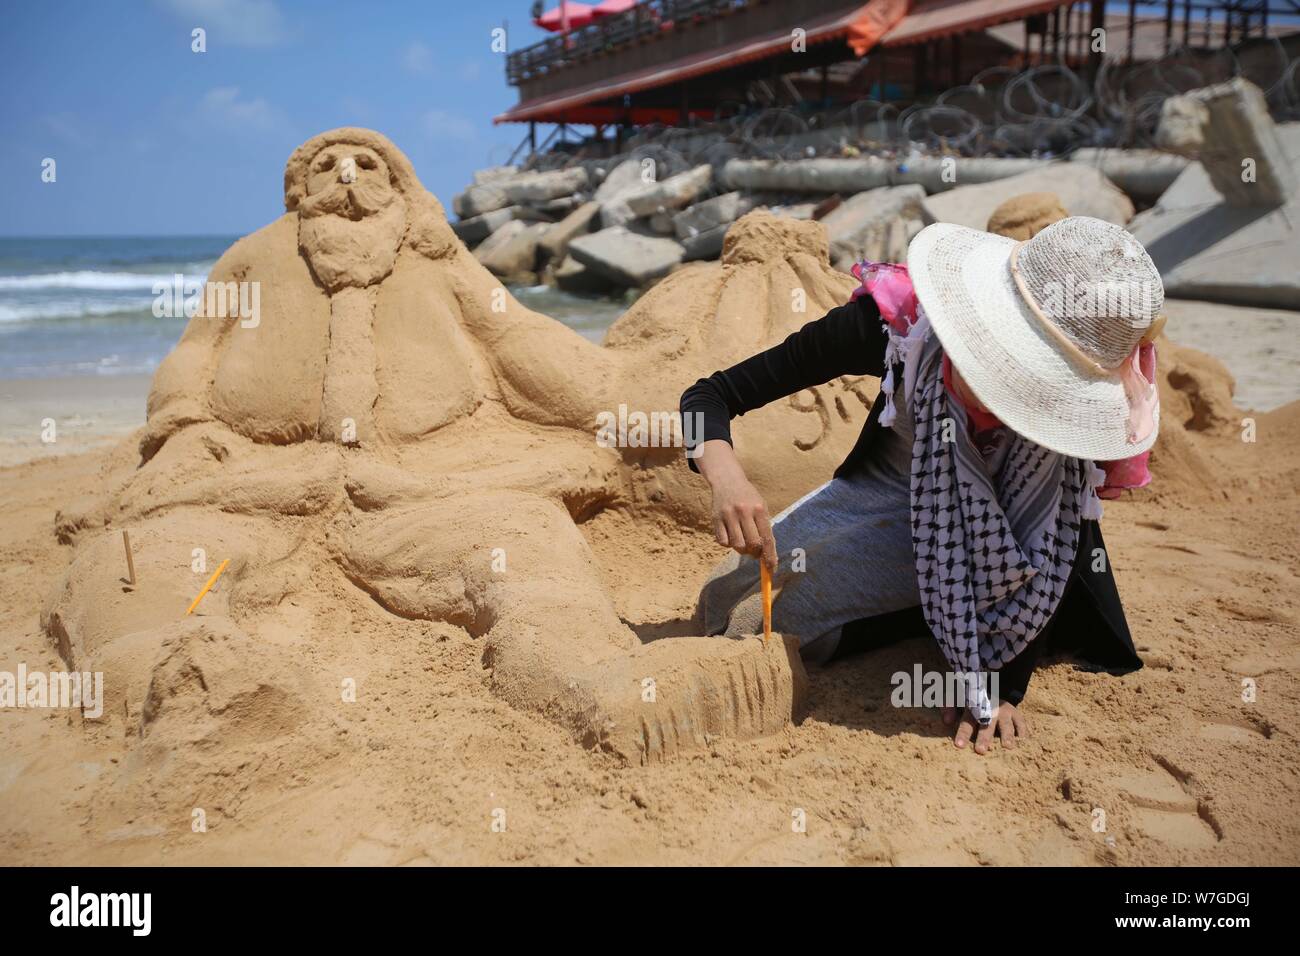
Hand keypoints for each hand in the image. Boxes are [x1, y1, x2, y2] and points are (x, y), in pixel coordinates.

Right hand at [695, 440, 776, 570]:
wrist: (727, 480)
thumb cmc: (748, 498)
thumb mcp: (760, 507)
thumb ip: (764, 527)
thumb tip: (767, 554)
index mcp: (759, 509)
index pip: (767, 538)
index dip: (770, 556)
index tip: (771, 568)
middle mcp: (744, 512)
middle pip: (752, 544)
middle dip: (755, 552)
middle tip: (754, 550)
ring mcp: (728, 515)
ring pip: (737, 545)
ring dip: (742, 549)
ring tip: (743, 542)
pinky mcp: (716, 519)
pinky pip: (723, 542)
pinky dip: (728, 544)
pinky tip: (731, 535)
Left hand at [942, 702, 1028, 753]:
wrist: (990, 686)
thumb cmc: (969, 697)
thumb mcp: (956, 697)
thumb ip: (948, 707)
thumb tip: (946, 721)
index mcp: (973, 706)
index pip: (967, 721)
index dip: (963, 733)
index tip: (959, 746)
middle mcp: (989, 709)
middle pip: (986, 725)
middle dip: (984, 738)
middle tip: (981, 750)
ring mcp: (1004, 711)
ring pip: (1005, 724)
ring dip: (1006, 735)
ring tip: (1008, 747)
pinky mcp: (1016, 713)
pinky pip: (1021, 722)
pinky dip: (1023, 731)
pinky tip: (1023, 741)